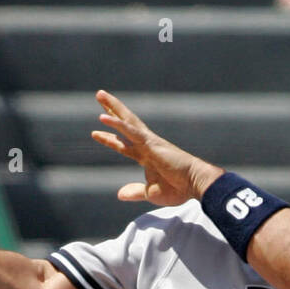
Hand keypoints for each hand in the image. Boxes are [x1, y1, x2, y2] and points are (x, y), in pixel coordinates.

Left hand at [91, 90, 223, 206]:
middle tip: (99, 95)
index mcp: (146, 157)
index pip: (123, 145)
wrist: (194, 184)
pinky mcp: (151, 142)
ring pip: (127, 121)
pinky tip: (103, 117)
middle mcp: (146, 145)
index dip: (109, 139)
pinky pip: (131, 131)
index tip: (95, 132)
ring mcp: (149, 142)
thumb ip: (135, 192)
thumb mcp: (150, 193)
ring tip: (99, 94)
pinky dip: (117, 124)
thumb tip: (119, 194)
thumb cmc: (177, 189)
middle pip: (125, 125)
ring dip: (113, 107)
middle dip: (112, 110)